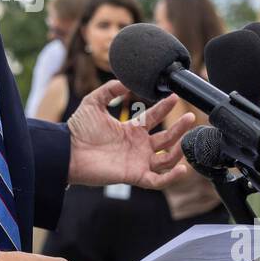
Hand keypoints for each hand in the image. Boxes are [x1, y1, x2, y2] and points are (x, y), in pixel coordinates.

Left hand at [66, 79, 193, 187]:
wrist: (67, 151)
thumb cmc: (78, 130)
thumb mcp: (93, 102)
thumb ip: (109, 89)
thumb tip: (126, 80)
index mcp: (131, 129)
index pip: (154, 117)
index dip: (165, 107)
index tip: (175, 96)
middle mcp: (138, 146)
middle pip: (166, 138)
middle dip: (180, 128)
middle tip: (191, 116)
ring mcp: (138, 161)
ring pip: (166, 159)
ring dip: (179, 151)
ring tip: (186, 140)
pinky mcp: (134, 176)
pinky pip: (158, 180)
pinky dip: (171, 177)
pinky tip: (182, 168)